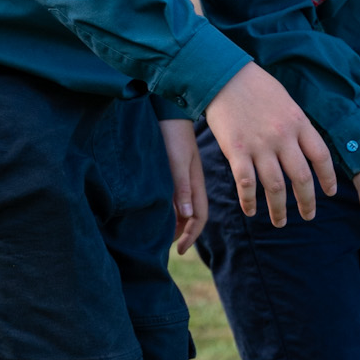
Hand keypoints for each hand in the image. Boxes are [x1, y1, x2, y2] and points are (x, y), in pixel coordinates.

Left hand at [159, 117, 207, 254]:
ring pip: (184, 207)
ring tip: (162, 233)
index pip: (198, 217)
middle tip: (167, 245)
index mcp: (195, 182)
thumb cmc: (171, 134)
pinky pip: (176, 196)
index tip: (179, 250)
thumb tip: (188, 218)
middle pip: (192, 216)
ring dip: (176, 222)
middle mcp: (192, 182)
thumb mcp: (175, 162)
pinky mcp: (176, 169)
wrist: (167, 109)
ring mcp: (185, 176)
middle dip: (182, 233)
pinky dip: (171, 208)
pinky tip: (160, 210)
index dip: (190, 236)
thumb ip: (181, 189)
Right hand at [204, 62, 336, 226]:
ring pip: (275, 186)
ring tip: (280, 222)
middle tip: (308, 216)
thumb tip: (306, 148)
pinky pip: (246, 183)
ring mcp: (260, 145)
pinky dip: (248, 201)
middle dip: (307, 202)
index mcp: (299, 123)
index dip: (328, 178)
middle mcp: (283, 137)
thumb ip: (297, 125)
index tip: (329, 193)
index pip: (321, 156)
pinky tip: (250, 211)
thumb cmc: (256, 86)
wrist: (225, 75)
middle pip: (301, 178)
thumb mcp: (287, 101)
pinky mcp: (237, 150)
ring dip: (279, 209)